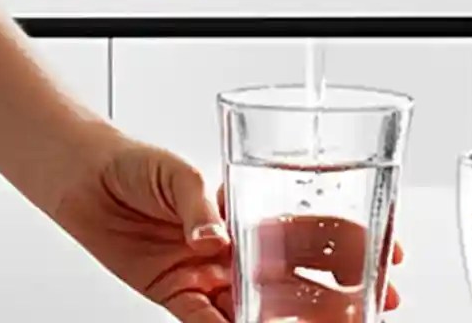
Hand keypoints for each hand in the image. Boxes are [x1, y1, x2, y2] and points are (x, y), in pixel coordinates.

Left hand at [54, 138, 401, 321]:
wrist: (84, 180)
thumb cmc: (136, 165)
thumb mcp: (178, 174)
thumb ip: (201, 208)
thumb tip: (214, 239)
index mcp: (252, 210)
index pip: (315, 228)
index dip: (354, 243)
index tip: (387, 253)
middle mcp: (239, 247)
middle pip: (303, 274)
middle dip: (345, 290)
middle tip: (379, 303)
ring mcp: (212, 274)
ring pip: (267, 305)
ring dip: (301, 319)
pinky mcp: (179, 294)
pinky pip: (209, 322)